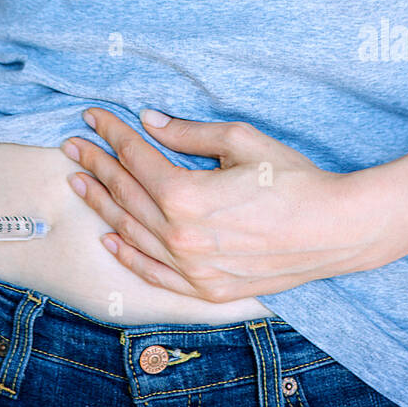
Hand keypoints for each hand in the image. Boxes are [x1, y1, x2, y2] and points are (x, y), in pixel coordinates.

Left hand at [59, 109, 386, 302]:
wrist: (335, 229)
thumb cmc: (293, 178)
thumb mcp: (241, 141)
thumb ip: (188, 133)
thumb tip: (149, 121)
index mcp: (186, 195)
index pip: (135, 158)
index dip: (111, 133)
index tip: (92, 116)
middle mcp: (181, 237)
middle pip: (125, 195)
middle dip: (95, 165)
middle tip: (72, 145)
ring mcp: (192, 269)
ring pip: (132, 233)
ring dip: (101, 205)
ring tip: (79, 182)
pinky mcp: (208, 290)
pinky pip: (155, 274)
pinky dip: (128, 255)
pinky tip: (110, 237)